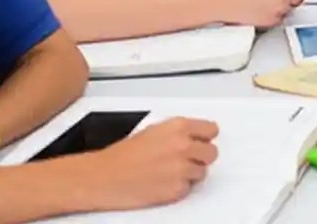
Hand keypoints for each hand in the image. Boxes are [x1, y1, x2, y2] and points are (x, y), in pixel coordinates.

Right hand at [79, 118, 218, 211]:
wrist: (104, 176)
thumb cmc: (122, 155)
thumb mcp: (153, 130)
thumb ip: (178, 132)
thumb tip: (194, 136)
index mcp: (178, 127)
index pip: (212, 130)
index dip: (204, 138)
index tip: (201, 142)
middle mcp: (183, 146)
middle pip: (212, 153)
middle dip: (200, 157)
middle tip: (185, 159)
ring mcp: (182, 169)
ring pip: (202, 172)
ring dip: (190, 173)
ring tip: (168, 172)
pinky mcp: (177, 189)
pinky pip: (189, 188)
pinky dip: (179, 188)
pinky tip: (162, 182)